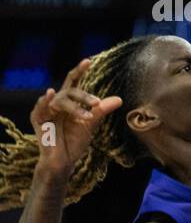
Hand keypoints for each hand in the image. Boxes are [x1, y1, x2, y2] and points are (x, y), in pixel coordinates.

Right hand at [30, 59, 121, 177]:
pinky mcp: (38, 121)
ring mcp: (47, 111)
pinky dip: (44, 101)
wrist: (64, 161)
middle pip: (68, 91)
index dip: (80, 71)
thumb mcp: (90, 124)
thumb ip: (100, 111)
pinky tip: (49, 94)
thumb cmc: (75, 141)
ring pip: (59, 100)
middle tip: (96, 104)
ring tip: (86, 116)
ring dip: (73, 106)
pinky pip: (39, 108)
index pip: (74, 83)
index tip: (88, 61)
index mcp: (70, 102)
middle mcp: (57, 104)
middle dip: (83, 96)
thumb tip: (119, 99)